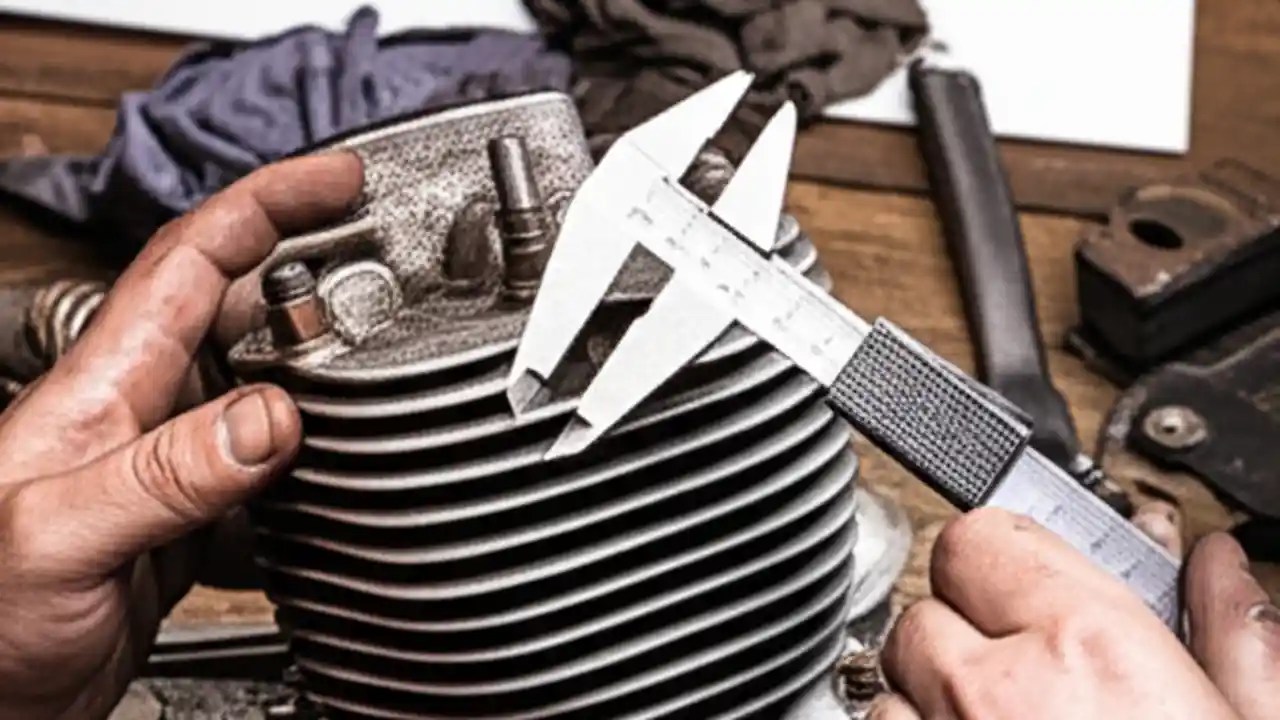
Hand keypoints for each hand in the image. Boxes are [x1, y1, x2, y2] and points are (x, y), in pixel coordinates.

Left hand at [0, 153, 361, 719]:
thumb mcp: (61, 535)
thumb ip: (170, 473)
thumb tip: (275, 417)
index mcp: (107, 386)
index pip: (196, 258)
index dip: (269, 203)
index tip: (338, 180)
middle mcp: (142, 411)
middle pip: (243, 310)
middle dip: (316, 275)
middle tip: (385, 272)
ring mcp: (166, 464)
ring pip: (263, 385)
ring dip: (324, 366)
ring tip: (382, 361)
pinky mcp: (183, 521)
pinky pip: (266, 466)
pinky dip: (313, 458)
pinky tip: (339, 474)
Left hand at [874, 509, 1278, 719]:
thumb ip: (1228, 637)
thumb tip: (1217, 567)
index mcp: (1086, 648)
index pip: (977, 535)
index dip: (1003, 553)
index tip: (1023, 573)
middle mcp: (990, 690)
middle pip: (927, 602)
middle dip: (970, 625)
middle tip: (1029, 665)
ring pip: (892, 673)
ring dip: (934, 687)